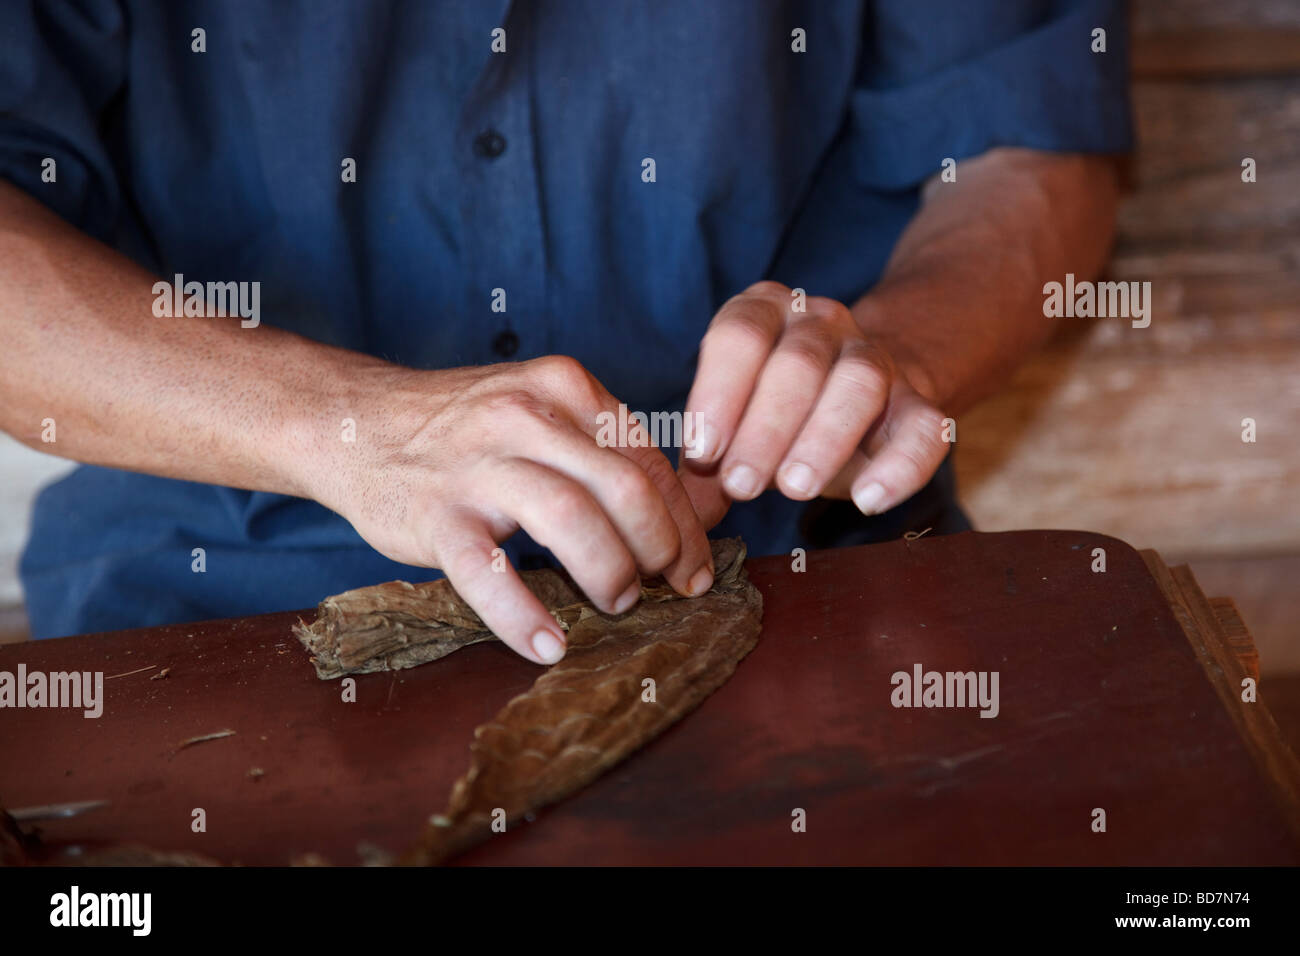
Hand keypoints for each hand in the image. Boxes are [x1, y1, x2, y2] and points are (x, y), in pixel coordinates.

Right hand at [306, 356, 714, 664]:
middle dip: (660, 549)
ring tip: (618, 603)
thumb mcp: (540, 411)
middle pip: (624, 489)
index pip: (648, 459)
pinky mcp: (437, 514)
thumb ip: (604, 450)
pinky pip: (489, 573)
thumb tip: (695, 511)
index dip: (684, 522)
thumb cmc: (466, 431)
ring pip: (571, 520)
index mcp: (565, 389)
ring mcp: (479, 465)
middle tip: (664, 587)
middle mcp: (527, 417)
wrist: (355, 424)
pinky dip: (523, 616)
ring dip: (609, 573)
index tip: (696, 565)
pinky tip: (548, 645)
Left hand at [679, 281, 950, 528]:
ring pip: (861, 381)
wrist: (860, 394)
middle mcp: (822, 325)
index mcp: (767, 312)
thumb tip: (686, 512)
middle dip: (766, 428)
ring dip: (824, 439)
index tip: (702, 454)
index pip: (741, 335)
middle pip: (799, 361)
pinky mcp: (919, 404)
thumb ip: (708, 460)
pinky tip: (869, 500)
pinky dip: (901, 466)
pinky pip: (925, 426)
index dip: (718, 394)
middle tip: (740, 485)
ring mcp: (876, 359)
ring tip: (794, 489)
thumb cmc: (774, 411)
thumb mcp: (734, 421)